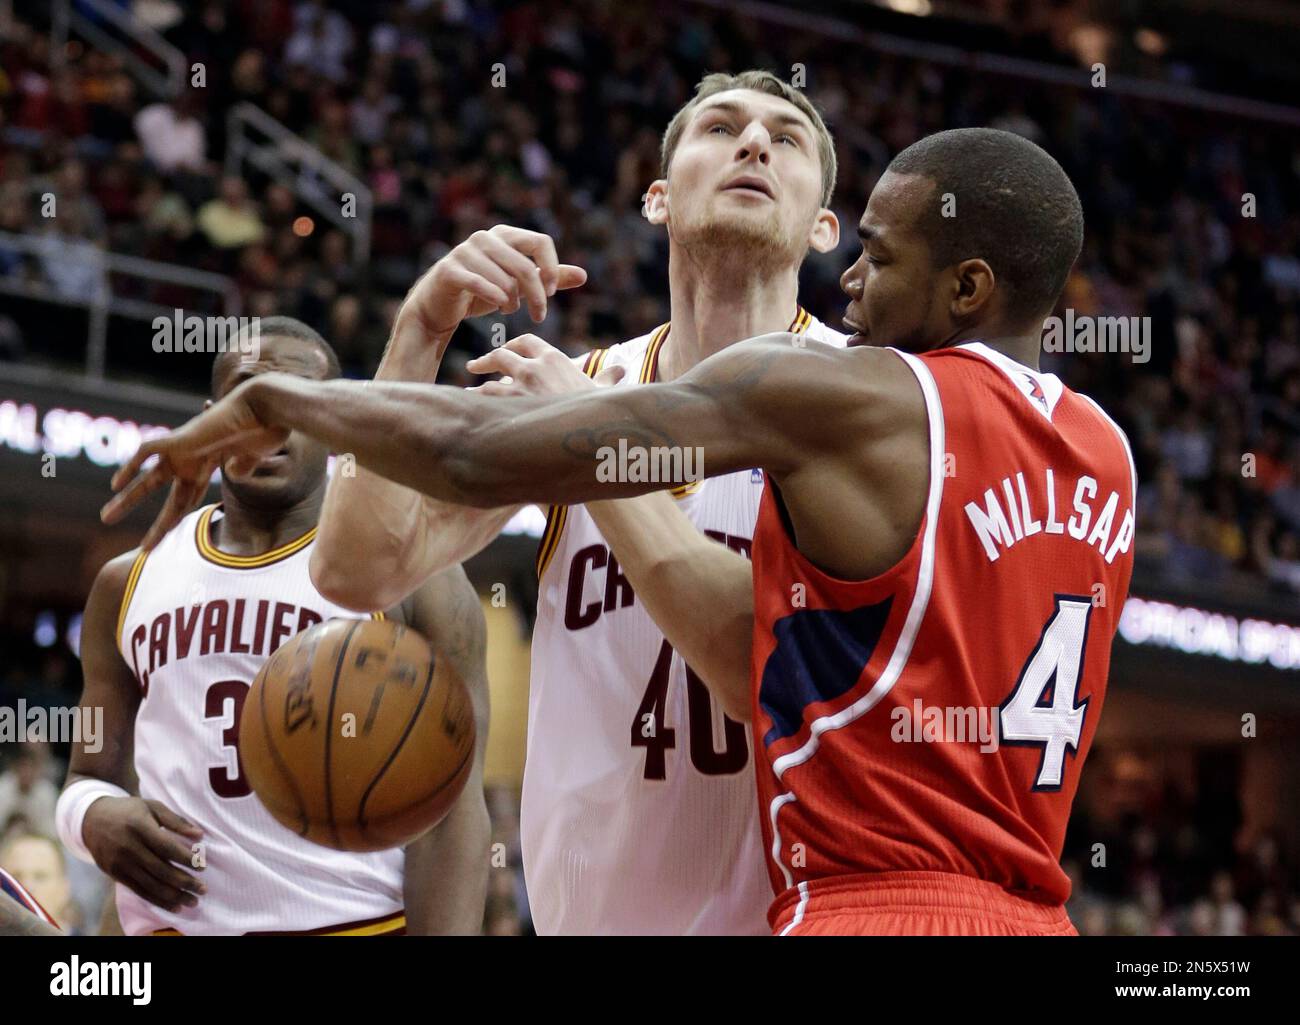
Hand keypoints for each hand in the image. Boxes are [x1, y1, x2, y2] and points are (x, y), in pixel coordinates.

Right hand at [82, 796, 206, 912]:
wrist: (92, 819)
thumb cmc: (130, 810)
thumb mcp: (153, 807)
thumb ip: (176, 821)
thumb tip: (200, 835)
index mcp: (140, 827)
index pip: (167, 847)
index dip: (186, 859)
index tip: (203, 866)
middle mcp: (128, 847)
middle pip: (160, 870)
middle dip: (184, 882)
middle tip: (203, 890)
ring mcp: (120, 863)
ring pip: (150, 884)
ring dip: (173, 896)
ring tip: (192, 901)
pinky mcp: (115, 874)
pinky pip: (139, 890)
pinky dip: (157, 900)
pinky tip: (174, 905)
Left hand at [100, 376, 286, 548]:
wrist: (267, 406)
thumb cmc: (268, 430)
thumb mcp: (255, 457)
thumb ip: (243, 467)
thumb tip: (232, 473)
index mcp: (211, 464)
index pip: (187, 498)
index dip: (173, 520)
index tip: (159, 541)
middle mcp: (193, 458)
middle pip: (163, 493)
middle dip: (146, 514)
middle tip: (127, 533)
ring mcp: (185, 449)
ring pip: (148, 479)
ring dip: (127, 500)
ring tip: (106, 518)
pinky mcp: (181, 438)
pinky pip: (147, 451)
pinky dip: (131, 466)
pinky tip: (115, 484)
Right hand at [402, 226, 586, 343]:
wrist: (440, 306)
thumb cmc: (482, 292)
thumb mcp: (519, 285)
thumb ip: (548, 278)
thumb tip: (583, 275)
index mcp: (504, 235)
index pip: (540, 242)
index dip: (551, 268)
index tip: (552, 293)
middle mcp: (485, 238)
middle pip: (525, 265)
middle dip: (537, 295)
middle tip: (539, 316)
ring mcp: (465, 251)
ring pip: (505, 280)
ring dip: (513, 302)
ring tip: (509, 310)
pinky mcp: (450, 270)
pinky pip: (480, 285)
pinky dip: (495, 300)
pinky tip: (499, 309)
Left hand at [465, 334, 624, 396]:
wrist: (589, 432)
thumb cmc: (597, 412)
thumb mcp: (602, 391)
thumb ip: (607, 378)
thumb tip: (621, 369)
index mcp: (554, 358)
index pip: (526, 342)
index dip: (514, 345)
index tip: (507, 350)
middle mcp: (533, 368)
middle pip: (501, 355)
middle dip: (487, 360)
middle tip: (476, 366)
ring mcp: (519, 388)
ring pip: (489, 382)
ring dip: (479, 387)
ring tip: (468, 393)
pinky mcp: (510, 409)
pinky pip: (485, 403)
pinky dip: (476, 406)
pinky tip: (470, 410)